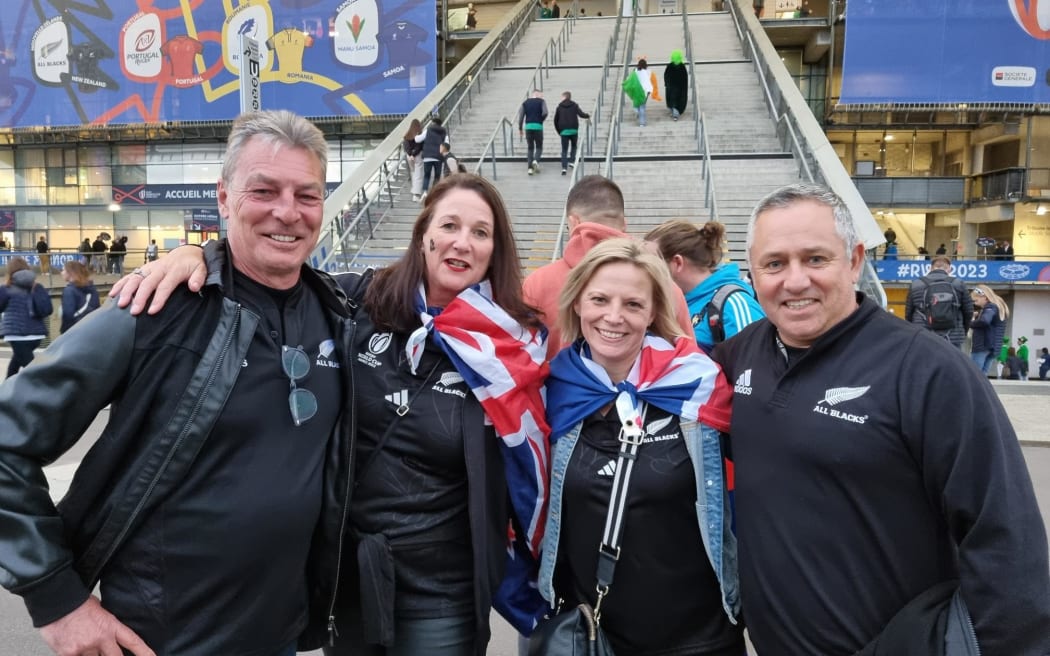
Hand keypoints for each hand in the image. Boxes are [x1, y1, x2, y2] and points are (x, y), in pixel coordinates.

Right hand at [40, 596, 154, 655]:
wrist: (56, 603)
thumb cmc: (77, 604)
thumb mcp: (101, 611)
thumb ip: (107, 626)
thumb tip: (110, 637)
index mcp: (111, 626)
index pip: (133, 641)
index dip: (144, 652)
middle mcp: (100, 639)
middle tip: (107, 651)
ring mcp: (84, 648)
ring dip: (91, 655)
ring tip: (83, 642)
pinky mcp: (69, 654)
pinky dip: (76, 655)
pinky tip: (73, 649)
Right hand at [109, 245, 206, 315]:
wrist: (187, 252)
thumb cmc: (194, 264)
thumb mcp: (202, 269)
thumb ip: (199, 278)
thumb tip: (194, 287)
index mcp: (174, 270)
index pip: (165, 286)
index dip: (158, 299)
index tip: (152, 311)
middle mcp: (160, 268)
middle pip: (147, 283)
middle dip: (139, 297)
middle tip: (133, 311)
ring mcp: (150, 268)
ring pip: (136, 278)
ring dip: (127, 290)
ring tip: (120, 303)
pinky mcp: (145, 269)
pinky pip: (131, 275)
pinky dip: (121, 284)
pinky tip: (113, 294)